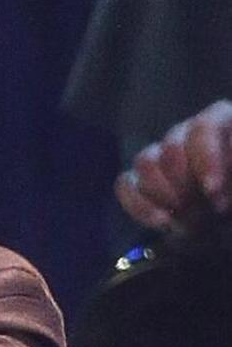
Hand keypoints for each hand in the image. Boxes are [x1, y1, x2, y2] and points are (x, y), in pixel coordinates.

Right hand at [116, 101, 231, 233]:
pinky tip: (163, 223)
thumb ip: (230, 170)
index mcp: (218, 123)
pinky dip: (140, 207)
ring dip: (164, 195)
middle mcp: (185, 134)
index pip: (203, 128)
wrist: (221, 219)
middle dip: (185, 184)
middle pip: (170, 148)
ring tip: (186, 217)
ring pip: (145, 163)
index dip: (206, 159)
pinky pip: (125, 185)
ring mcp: (159, 155)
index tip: (212, 191)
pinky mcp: (138, 180)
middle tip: (203, 210)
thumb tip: (213, 185)